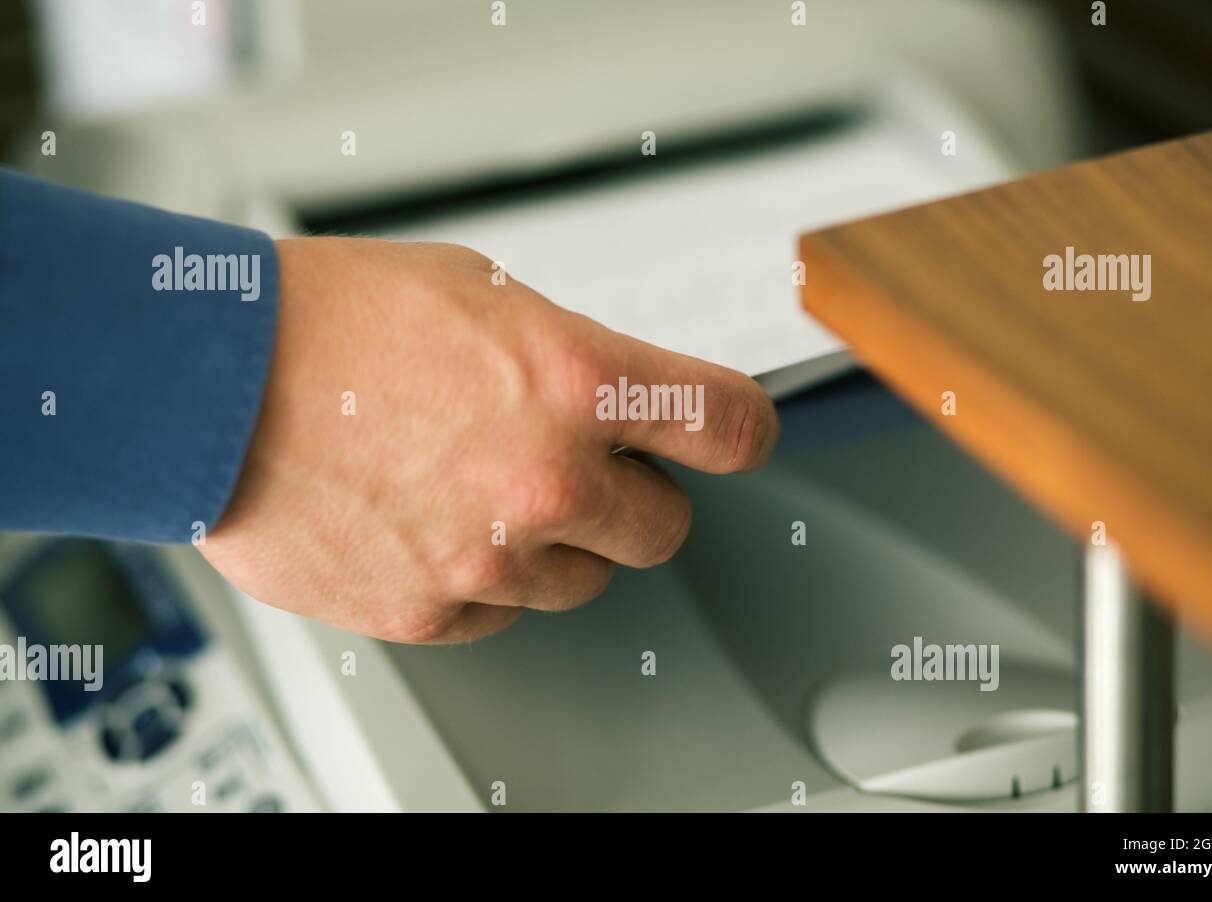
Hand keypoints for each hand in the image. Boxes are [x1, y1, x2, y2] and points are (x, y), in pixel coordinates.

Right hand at [199, 238, 778, 642]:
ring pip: (583, 579)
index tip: (736, 437)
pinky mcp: (430, 612)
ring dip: (553, 541)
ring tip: (478, 489)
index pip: (726, 425)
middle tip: (582, 466)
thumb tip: (621, 401)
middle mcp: (546, 476)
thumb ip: (569, 358)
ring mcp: (489, 556)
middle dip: (635, 496)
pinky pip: (503, 615)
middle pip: (665, 526)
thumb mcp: (480, 294)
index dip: (743, 433)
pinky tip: (431, 524)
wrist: (206, 382)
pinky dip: (483, 581)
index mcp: (572, 377)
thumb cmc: (331, 320)